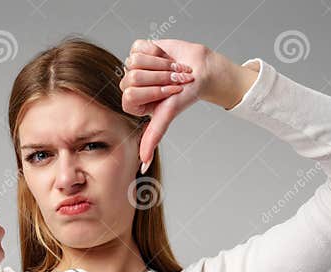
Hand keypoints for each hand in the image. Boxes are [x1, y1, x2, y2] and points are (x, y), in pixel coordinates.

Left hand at [122, 39, 256, 163]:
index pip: (129, 94)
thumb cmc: (185, 95)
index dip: (152, 91)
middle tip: (173, 80)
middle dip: (158, 77)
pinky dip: (157, 51)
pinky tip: (164, 57)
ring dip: (160, 65)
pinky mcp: (140, 48)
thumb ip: (152, 138)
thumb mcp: (167, 117)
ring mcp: (134, 66)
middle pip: (132, 76)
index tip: (169, 92)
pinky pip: (139, 46)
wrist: (200, 69)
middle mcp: (130, 85)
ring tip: (171, 69)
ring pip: (134, 61)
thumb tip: (143, 166)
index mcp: (132, 102)